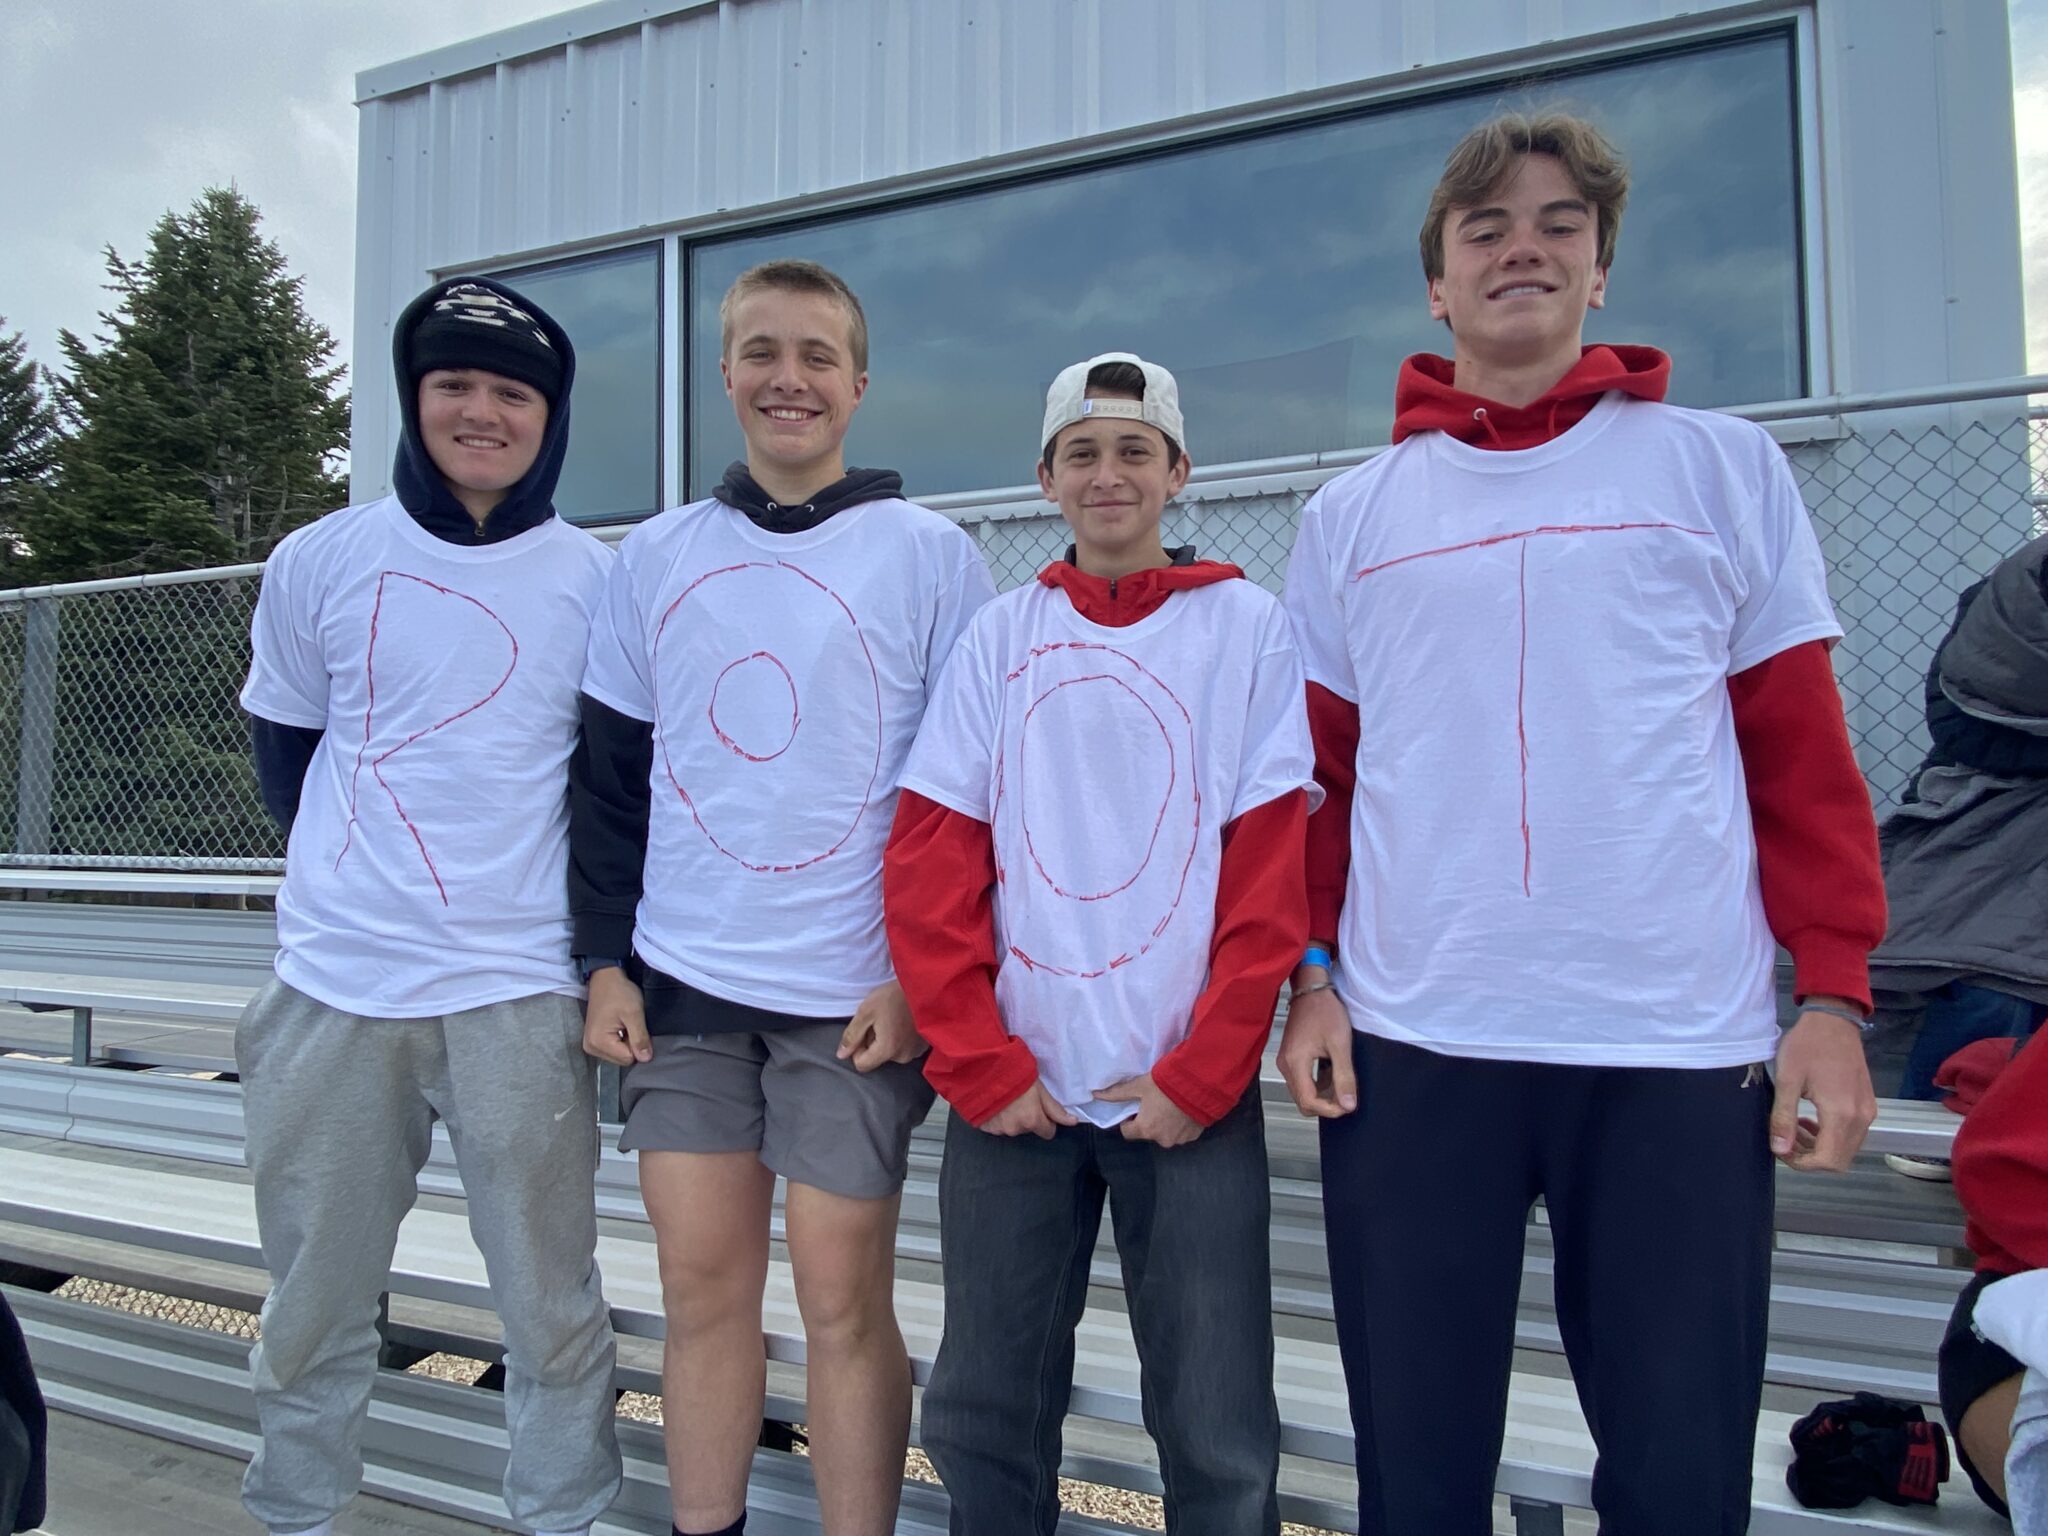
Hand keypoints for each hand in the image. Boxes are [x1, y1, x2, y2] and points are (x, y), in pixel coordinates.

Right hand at [583, 966, 650, 1065]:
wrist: (605, 977)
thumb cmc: (619, 992)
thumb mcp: (634, 1013)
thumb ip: (640, 1038)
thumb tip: (646, 1059)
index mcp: (598, 1042)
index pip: (628, 1058)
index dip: (638, 1044)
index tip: (636, 1026)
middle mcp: (591, 1047)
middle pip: (622, 1059)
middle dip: (631, 1044)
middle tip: (630, 1024)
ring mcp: (590, 1045)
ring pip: (619, 1055)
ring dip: (626, 1041)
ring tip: (625, 1023)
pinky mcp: (593, 1041)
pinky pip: (614, 1049)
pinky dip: (620, 1039)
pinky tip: (620, 1025)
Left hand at [837, 981, 927, 1072]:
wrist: (926, 986)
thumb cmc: (894, 996)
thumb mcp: (866, 1011)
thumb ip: (852, 1036)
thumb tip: (841, 1055)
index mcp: (887, 1050)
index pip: (861, 1064)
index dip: (858, 1048)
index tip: (865, 1029)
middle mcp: (902, 1057)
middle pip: (876, 1058)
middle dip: (873, 1041)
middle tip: (880, 1019)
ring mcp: (915, 1053)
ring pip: (890, 1053)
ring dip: (887, 1039)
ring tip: (893, 1018)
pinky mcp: (923, 1047)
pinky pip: (903, 1048)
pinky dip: (900, 1038)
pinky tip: (904, 1022)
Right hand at [977, 1080, 1079, 1138]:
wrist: (984, 1069)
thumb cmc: (1014, 1075)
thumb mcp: (1039, 1089)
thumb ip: (1055, 1108)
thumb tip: (1072, 1122)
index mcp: (1032, 1121)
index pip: (1048, 1132)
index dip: (1047, 1120)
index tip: (1041, 1108)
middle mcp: (1015, 1130)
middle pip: (1029, 1129)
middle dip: (1028, 1118)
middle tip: (1021, 1099)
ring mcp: (998, 1130)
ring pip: (1012, 1128)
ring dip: (1011, 1118)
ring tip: (1006, 1100)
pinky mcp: (984, 1127)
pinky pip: (996, 1127)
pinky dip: (997, 1118)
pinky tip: (995, 1104)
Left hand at [1096, 1073, 1204, 1147]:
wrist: (1201, 1084)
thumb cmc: (1166, 1085)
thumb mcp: (1139, 1086)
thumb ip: (1117, 1094)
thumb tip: (1095, 1095)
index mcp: (1145, 1129)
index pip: (1127, 1132)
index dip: (1128, 1120)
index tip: (1135, 1108)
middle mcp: (1161, 1140)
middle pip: (1147, 1133)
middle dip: (1148, 1121)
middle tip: (1154, 1103)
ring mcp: (1179, 1140)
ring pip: (1165, 1134)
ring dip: (1165, 1124)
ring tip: (1170, 1105)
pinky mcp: (1194, 1137)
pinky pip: (1181, 1133)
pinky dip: (1179, 1125)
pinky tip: (1183, 1110)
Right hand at [1277, 983, 1357, 1118]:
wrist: (1311, 989)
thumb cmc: (1324, 1010)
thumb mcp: (1340, 1044)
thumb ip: (1344, 1076)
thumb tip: (1348, 1104)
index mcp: (1295, 1063)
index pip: (1308, 1102)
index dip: (1329, 1110)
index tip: (1347, 1106)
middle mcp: (1286, 1065)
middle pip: (1303, 1101)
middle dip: (1326, 1105)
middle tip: (1346, 1097)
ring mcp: (1286, 1062)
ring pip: (1303, 1093)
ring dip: (1323, 1095)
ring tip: (1342, 1084)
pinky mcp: (1290, 1058)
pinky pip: (1302, 1081)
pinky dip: (1318, 1084)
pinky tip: (1333, 1074)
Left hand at [1770, 1003, 1876, 1170]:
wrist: (1834, 1021)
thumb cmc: (1807, 1046)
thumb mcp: (1788, 1081)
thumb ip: (1783, 1118)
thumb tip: (1779, 1150)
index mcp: (1842, 1114)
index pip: (1827, 1160)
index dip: (1802, 1163)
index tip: (1781, 1150)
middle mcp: (1861, 1118)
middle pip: (1839, 1159)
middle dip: (1810, 1158)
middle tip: (1785, 1140)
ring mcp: (1868, 1112)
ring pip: (1847, 1148)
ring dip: (1820, 1147)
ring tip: (1794, 1128)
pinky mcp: (1868, 1104)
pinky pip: (1852, 1134)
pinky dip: (1831, 1135)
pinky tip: (1810, 1120)